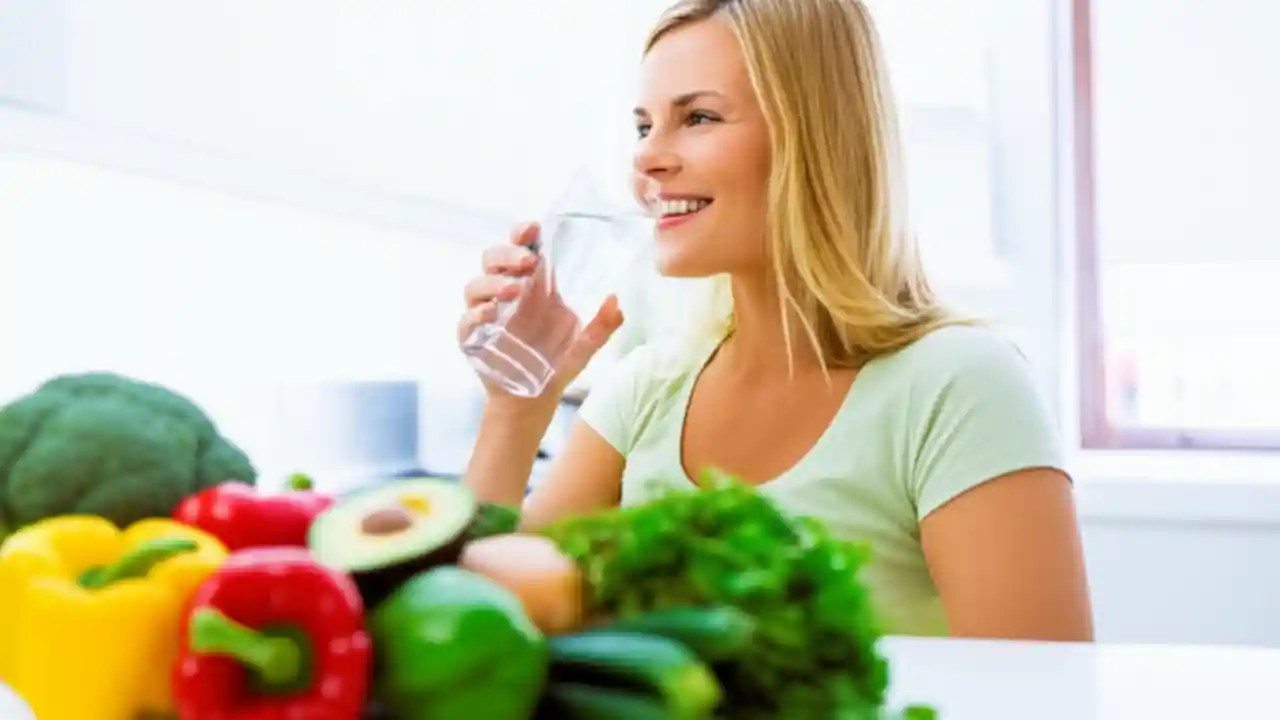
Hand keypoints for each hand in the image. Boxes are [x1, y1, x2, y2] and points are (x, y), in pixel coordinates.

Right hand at [458, 221, 623, 405]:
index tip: (533, 228)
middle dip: (507, 253)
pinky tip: (492, 315)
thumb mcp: (585, 345)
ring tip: (514, 290)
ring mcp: (487, 315)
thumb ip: (602, 325)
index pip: (521, 248)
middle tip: (527, 261)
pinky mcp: (473, 338)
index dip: (522, 234)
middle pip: (492, 258)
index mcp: (532, 285)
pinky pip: (465, 320)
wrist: (534, 400)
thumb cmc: (557, 363)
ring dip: (492, 282)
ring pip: (475, 285)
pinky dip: (476, 314)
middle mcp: (506, 294)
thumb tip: (617, 302)